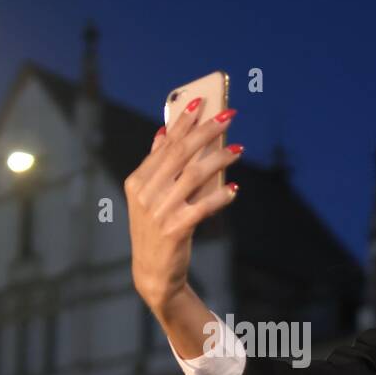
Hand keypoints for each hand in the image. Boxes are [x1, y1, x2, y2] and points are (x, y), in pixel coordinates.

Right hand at [125, 97, 242, 311]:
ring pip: (195, 175)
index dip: (184, 121)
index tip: (201, 100)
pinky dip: (220, 196)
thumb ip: (156, 165)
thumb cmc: (155, 231)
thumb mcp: (148, 197)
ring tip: (238, 150)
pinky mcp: (175, 229)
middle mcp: (146, 193)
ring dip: (219, 158)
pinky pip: (203, 206)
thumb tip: (163, 132)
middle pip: (181, 153)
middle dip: (206, 131)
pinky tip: (234, 188)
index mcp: (138, 180)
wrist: (153, 273)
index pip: (165, 144)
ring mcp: (159, 212)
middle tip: (228, 116)